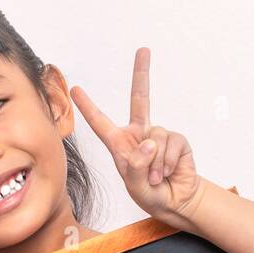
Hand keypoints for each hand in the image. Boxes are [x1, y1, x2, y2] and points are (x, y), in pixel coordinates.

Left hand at [70, 47, 204, 230]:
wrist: (176, 202)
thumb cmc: (150, 194)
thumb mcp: (135, 186)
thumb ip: (136, 165)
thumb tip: (150, 141)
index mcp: (120, 144)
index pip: (101, 123)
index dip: (88, 107)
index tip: (75, 89)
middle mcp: (140, 134)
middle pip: (140, 98)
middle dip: (142, 73)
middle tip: (144, 50)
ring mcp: (159, 136)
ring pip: (155, 138)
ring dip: (155, 163)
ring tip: (155, 178)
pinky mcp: (177, 142)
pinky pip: (171, 145)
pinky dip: (168, 162)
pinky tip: (168, 172)